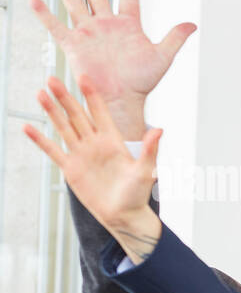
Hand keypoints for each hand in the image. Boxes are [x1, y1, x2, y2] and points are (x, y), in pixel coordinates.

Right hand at [25, 75, 162, 261]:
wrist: (124, 215)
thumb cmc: (138, 194)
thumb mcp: (145, 171)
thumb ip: (149, 150)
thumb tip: (159, 130)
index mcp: (113, 141)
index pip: (100, 113)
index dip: (92, 96)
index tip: (83, 77)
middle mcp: (95, 144)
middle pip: (77, 115)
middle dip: (65, 97)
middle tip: (51, 78)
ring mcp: (82, 154)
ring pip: (64, 128)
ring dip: (52, 112)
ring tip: (40, 94)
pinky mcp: (71, 168)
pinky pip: (53, 151)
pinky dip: (40, 140)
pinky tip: (28, 128)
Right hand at [31, 0, 195, 139]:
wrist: (122, 99)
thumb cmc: (143, 82)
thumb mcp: (162, 57)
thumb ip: (175, 38)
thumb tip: (193, 24)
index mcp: (129, 26)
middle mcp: (107, 26)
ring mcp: (90, 34)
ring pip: (75, 4)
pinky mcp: (75, 46)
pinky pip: (57, 27)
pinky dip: (46, 15)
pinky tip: (36, 0)